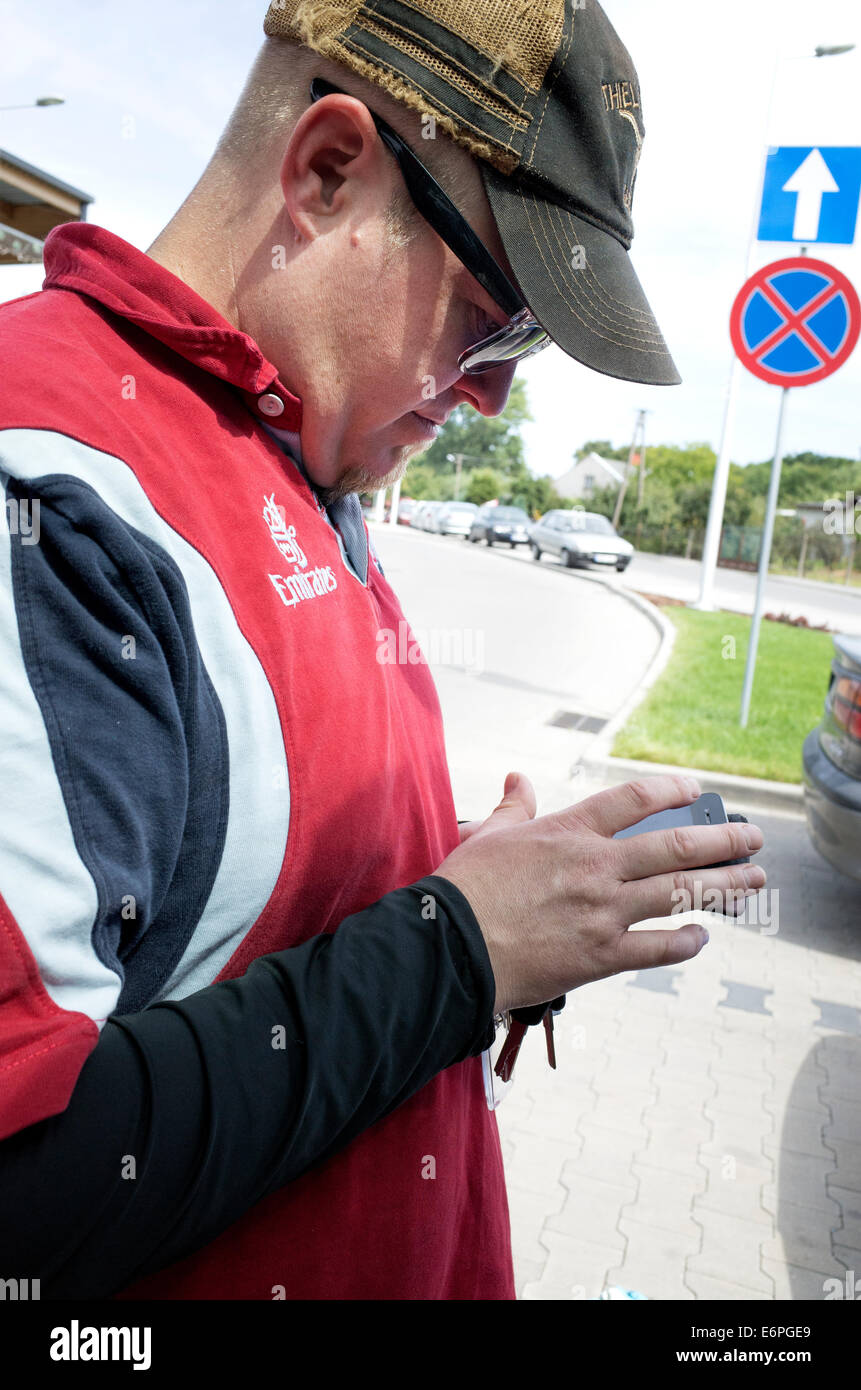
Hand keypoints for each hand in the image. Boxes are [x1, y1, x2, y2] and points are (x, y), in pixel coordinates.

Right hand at [434, 772, 764, 1014]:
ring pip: (679, 894)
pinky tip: (702, 936)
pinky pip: (657, 949)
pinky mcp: (600, 957)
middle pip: (675, 846)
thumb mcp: (487, 834)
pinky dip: (686, 942)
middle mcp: (596, 868)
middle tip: (753, 838)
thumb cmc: (465, 889)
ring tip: (752, 881)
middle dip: (723, 841)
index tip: (696, 790)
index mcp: (569, 832)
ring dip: (724, 886)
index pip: (634, 799)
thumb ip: (513, 806)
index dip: (671, 790)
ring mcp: (603, 913)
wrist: (452, 948)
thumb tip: (517, 779)